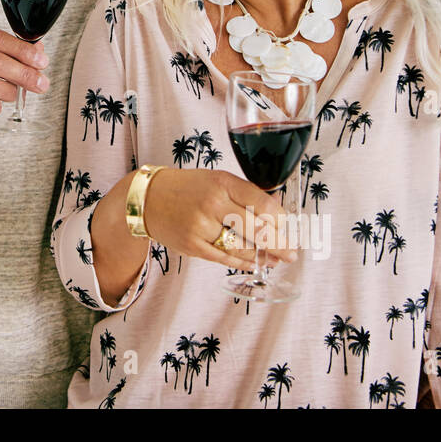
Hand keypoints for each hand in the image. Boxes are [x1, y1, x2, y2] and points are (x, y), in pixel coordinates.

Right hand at [143, 168, 299, 270]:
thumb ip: (245, 193)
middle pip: (257, 230)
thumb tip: (278, 209)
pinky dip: (243, 262)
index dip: (282, 220)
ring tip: (276, 259)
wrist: (148, 199)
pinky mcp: (193, 246)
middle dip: (280, 245)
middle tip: (292, 253)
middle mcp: (212, 204)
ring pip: (243, 248)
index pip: (263, 204)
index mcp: (222, 182)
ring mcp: (201, 227)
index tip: (288, 228)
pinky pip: (225, 258)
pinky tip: (255, 262)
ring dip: (263, 256)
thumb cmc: (187, 188)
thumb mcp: (216, 179)